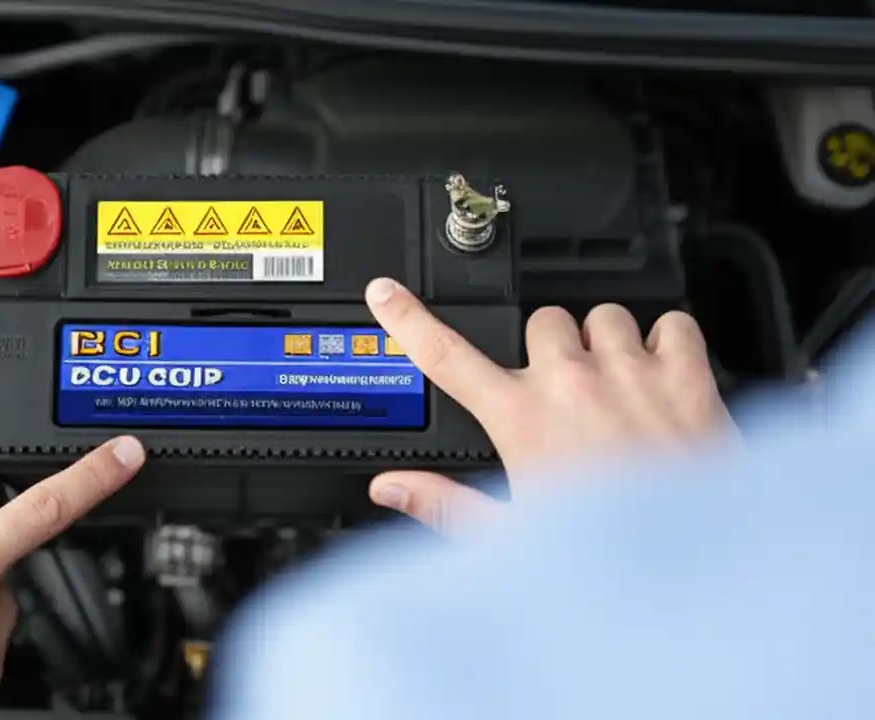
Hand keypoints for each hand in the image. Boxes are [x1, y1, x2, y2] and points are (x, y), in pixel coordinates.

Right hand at [363, 278, 733, 530]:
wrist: (697, 568)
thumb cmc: (610, 556)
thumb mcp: (511, 537)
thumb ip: (445, 503)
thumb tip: (392, 490)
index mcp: (522, 419)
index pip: (446, 355)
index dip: (408, 318)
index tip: (387, 294)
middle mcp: (573, 384)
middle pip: (540, 321)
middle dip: (548, 351)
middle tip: (563, 398)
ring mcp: (631, 373)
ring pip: (603, 316)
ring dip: (605, 345)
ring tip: (615, 393)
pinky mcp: (688, 376)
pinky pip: (672, 322)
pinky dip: (668, 343)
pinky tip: (662, 379)